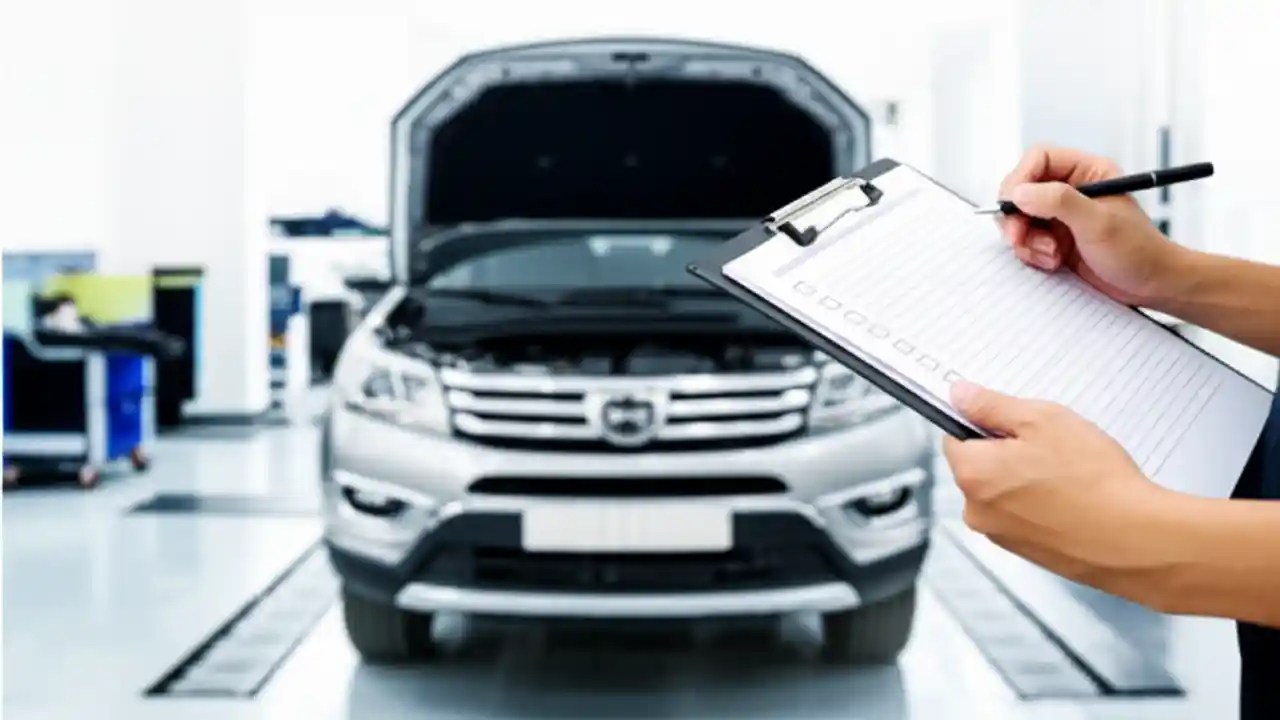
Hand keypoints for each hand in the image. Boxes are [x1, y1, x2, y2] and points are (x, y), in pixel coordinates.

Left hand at [943, 381, 1175, 591]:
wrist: (1135, 539)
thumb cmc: (1093, 480)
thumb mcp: (1040, 420)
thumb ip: (991, 405)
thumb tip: (960, 396)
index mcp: (972, 474)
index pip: (955, 437)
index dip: (984, 424)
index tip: (1012, 422)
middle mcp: (978, 511)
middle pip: (979, 467)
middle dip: (1008, 453)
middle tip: (1050, 447)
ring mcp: (1002, 537)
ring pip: (1003, 493)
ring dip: (1026, 480)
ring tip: (1068, 475)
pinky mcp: (1028, 553)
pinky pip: (1025, 517)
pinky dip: (1043, 506)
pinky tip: (1074, 500)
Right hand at [999, 145, 1189, 307]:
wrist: (1150, 286)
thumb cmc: (1137, 251)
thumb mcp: (1098, 223)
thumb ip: (1058, 201)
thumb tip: (1020, 192)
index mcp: (1087, 172)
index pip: (1039, 159)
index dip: (1021, 179)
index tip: (1013, 204)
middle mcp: (1071, 190)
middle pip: (1021, 189)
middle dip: (1017, 217)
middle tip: (1019, 238)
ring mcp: (1060, 216)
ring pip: (1019, 217)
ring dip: (1026, 240)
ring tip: (1051, 255)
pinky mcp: (1054, 239)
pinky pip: (1025, 240)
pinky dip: (1031, 253)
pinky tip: (1053, 262)